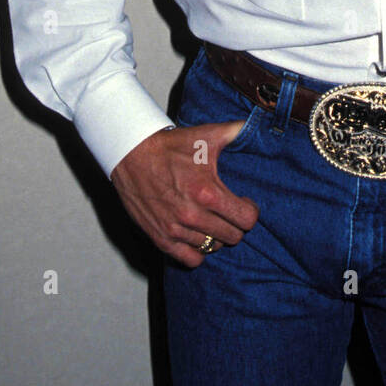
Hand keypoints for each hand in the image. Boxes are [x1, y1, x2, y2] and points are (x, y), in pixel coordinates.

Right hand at [111, 122, 258, 267]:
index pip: (246, 220)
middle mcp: (192, 215)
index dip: (250, 211)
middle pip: (233, 236)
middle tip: (228, 210)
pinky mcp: (161, 238)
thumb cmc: (170, 145)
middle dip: (235, 223)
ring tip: (212, 219)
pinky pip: (190, 259)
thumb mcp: (206, 134)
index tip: (244, 203)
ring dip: (217, 235)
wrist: (132, 154)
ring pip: (213, 247)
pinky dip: (198, 251)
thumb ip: (235, 131)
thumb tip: (254, 126)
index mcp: (207, 192)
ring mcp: (175, 230)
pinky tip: (197, 235)